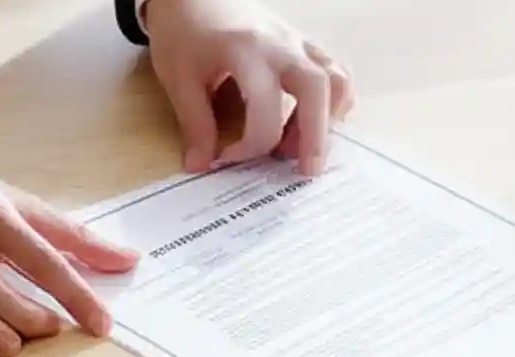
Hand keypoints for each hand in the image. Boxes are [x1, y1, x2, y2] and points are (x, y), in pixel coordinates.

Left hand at [144, 0, 354, 174]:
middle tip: (305, 170)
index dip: (251, 146)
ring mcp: (297, 42)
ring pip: (335, 80)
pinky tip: (313, 119)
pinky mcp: (302, 43)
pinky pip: (334, 71)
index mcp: (246, 52)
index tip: (229, 158)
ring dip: (328, 118)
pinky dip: (333, 99)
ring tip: (304, 145)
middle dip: (315, 136)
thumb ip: (195, 123)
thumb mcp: (179, 77)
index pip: (266, 111)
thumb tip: (200, 164)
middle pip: (318, 91)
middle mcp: (281, 45)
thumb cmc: (183, 30)